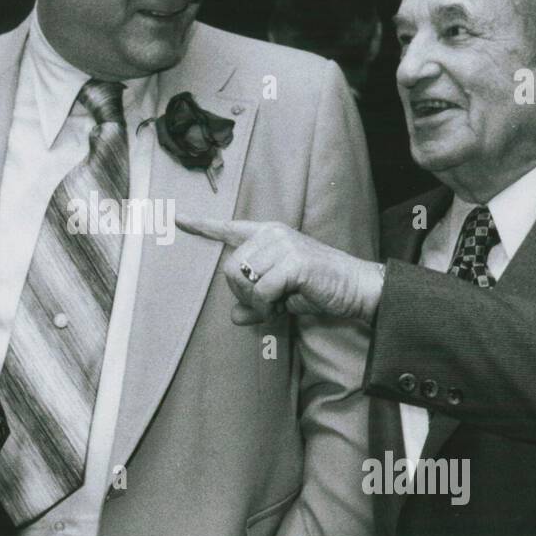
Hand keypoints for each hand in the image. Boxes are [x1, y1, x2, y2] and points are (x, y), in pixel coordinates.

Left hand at [175, 217, 383, 324]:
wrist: (356, 288)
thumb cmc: (319, 289)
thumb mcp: (282, 298)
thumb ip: (256, 303)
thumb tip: (234, 316)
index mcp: (268, 235)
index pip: (229, 227)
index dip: (202, 226)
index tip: (179, 219)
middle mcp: (273, 234)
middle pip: (229, 267)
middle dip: (242, 294)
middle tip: (268, 304)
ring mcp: (283, 244)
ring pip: (242, 279)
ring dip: (256, 302)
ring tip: (279, 304)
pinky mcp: (293, 261)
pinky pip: (260, 291)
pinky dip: (266, 307)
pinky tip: (281, 308)